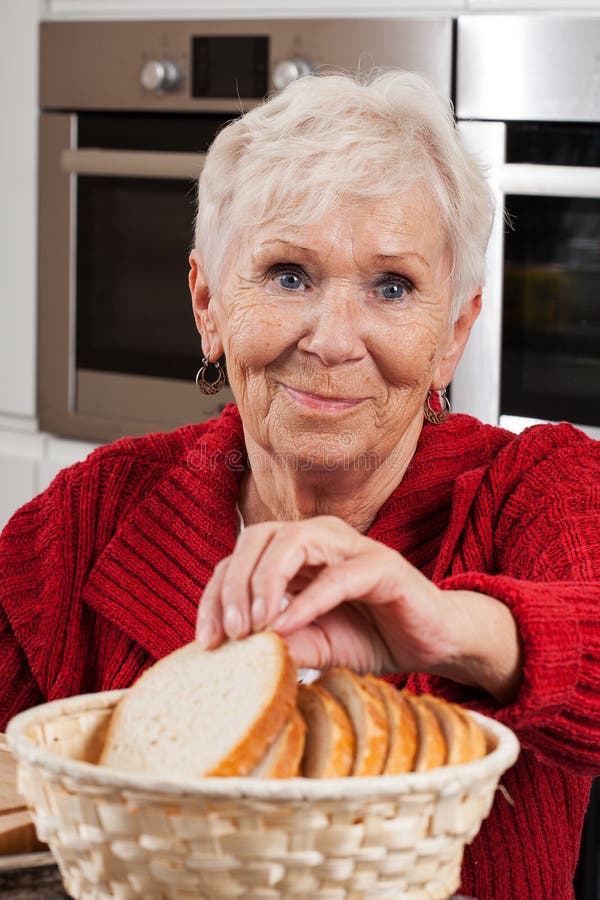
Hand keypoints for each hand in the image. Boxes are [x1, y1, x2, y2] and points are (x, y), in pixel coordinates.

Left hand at [196, 516, 521, 702]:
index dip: (215, 594)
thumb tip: (234, 653)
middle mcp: (320, 537)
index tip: (205, 640)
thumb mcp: (315, 645)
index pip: (240, 557)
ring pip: (291, 542)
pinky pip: (336, 576)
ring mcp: (351, 546)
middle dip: (233, 584)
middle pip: (257, 537)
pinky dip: (306, 601)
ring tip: (254, 627)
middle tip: (228, 632)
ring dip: (264, 584)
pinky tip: (286, 628)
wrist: (432, 643)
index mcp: (296, 552)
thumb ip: (280, 643)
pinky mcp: (382, 566)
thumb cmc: (371, 636)